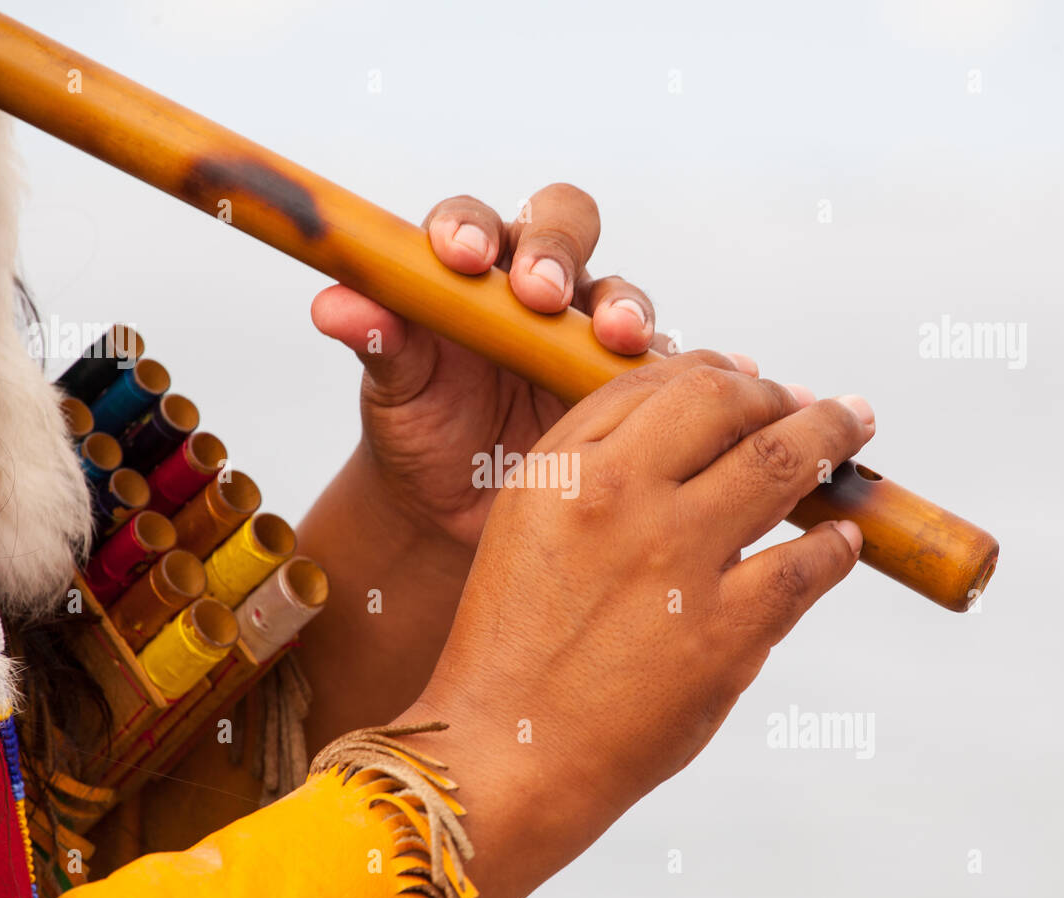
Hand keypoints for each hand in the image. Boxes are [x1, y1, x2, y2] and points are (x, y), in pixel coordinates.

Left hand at [310, 183, 747, 547]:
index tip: (459, 257)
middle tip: (543, 295)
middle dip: (557, 251)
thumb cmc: (420, 432)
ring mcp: (587, 334)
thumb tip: (333, 303)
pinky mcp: (630, 384)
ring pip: (621, 294)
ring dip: (626, 308)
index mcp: (472, 273)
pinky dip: (696, 369)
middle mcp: (536, 289)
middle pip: (565, 229)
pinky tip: (730, 377)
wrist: (459, 510)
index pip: (478, 221)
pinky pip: (668, 365)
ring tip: (622, 340)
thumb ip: (376, 341)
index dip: (472, 227)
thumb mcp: (394, 391)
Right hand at [393, 352, 875, 897]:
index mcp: (565, 471)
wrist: (507, 751)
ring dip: (831, 439)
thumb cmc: (512, 644)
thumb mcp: (526, 526)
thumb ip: (593, 467)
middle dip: (782, 394)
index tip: (748, 379)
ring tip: (852, 430)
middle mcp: (620, 501)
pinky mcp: (725, 633)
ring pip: (782, 466)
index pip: (658, 383)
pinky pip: (806, 566)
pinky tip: (842, 540)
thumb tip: (687, 428)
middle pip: (727, 406)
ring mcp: (678, 564)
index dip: (717, 371)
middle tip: (813, 401)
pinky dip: (835, 546)